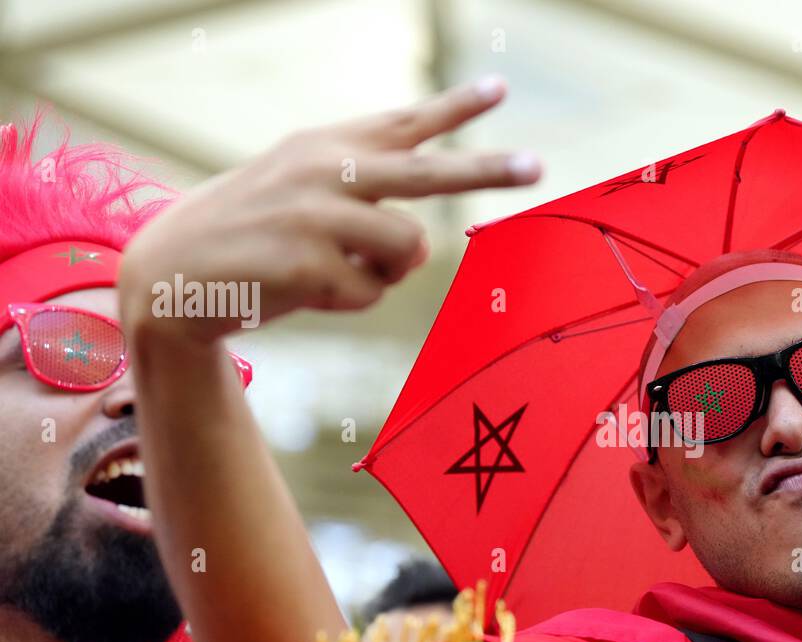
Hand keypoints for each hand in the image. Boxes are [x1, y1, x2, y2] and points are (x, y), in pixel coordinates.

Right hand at [118, 75, 539, 340]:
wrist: (169, 272)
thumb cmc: (248, 232)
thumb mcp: (299, 190)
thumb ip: (363, 199)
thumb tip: (423, 245)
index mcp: (327, 147)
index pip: (404, 122)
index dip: (456, 107)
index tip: (501, 88)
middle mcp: (327, 170)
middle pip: (428, 173)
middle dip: (486, 170)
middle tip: (538, 166)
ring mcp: (317, 215)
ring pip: (408, 249)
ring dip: (384, 272)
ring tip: (333, 269)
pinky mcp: (310, 264)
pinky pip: (372, 293)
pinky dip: (350, 300)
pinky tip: (304, 288)